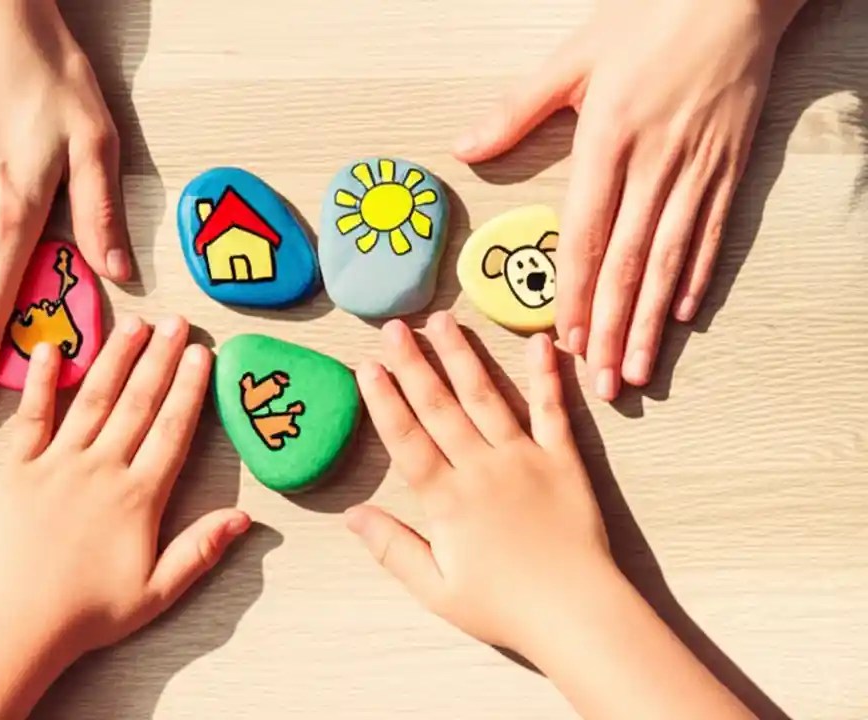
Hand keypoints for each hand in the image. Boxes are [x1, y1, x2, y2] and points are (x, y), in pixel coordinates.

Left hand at [0, 316, 250, 719]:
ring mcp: (57, 464)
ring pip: (93, 400)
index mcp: (139, 497)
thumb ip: (200, 550)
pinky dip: (43, 381)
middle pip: (138, 403)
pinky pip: (33, 417)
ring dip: (115, 358)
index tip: (202, 353)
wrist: (16, 622)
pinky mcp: (18, 470)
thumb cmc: (88, 613)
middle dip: (159, 358)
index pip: (172, 430)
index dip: (189, 388)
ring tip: (134, 324)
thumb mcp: (157, 592)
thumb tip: (245, 517)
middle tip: (176, 321)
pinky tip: (54, 348)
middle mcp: (101, 469)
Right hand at [347, 314, 752, 718]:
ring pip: (486, 397)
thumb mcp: (435, 589)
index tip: (367, 366)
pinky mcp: (562, 460)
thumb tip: (351, 514)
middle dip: (413, 364)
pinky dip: (544, 377)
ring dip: (462, 357)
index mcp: (446, 500)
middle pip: (440, 407)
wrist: (577, 613)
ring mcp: (523, 459)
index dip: (384, 401)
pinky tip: (538, 343)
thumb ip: (392, 548)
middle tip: (395, 326)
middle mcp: (480, 468)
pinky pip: (552, 411)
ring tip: (443, 321)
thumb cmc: (504, 607)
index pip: (406, 439)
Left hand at [454, 0, 806, 398]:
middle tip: (601, 383)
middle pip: (628, 263)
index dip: (575, 293)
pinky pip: (713, 232)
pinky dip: (697, 276)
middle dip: (612, 329)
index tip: (565, 342)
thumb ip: (517, 110)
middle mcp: (655, 166)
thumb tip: (465, 149)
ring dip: (652, 320)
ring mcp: (697, 170)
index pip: (586, 234)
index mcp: (608, 142)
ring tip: (639, 369)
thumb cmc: (645, 21)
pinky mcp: (730, 167)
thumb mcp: (572, 59)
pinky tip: (682, 314)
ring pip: (671, 259)